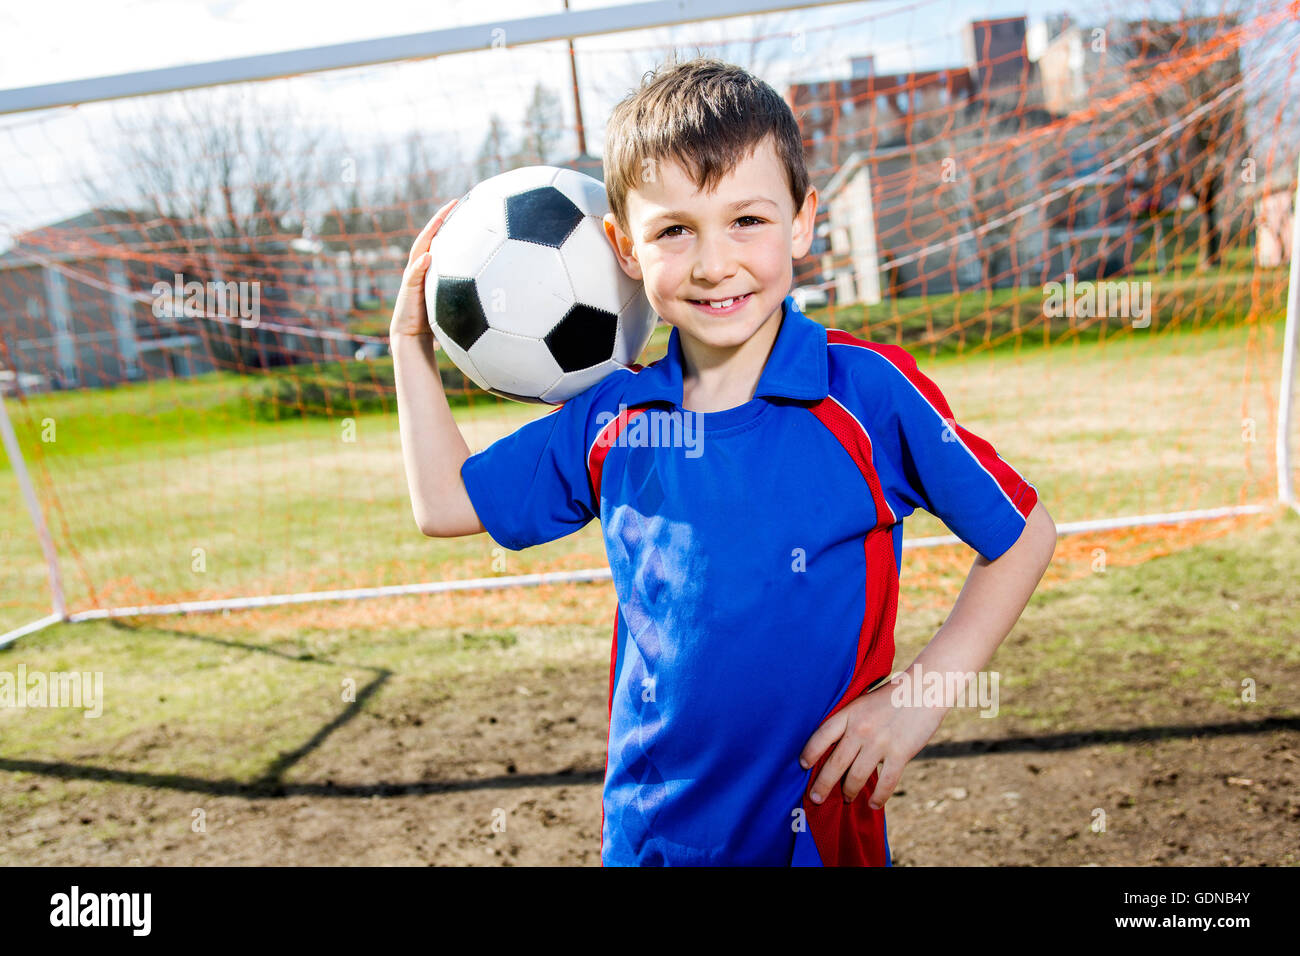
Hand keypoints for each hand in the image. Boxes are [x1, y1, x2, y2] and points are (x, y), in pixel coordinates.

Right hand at [390, 197, 459, 336]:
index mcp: (432, 268)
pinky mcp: (408, 289)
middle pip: (428, 237)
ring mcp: (413, 276)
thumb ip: (469, 294)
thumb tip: (497, 291)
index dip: (450, 224)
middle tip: (453, 203)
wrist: (413, 336)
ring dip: (428, 235)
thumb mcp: (455, 303)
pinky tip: (428, 257)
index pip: (440, 240)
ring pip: (419, 250)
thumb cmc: (436, 321)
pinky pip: (413, 275)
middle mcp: (421, 267)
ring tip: (438, 221)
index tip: (465, 206)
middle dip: (439, 219)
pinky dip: (420, 265)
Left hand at [798, 675, 945, 808]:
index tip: (803, 765)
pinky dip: (878, 797)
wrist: (925, 688)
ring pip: (857, 776)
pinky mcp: (900, 753)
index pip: (822, 736)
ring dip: (849, 791)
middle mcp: (861, 729)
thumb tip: (838, 745)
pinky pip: (885, 782)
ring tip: (846, 798)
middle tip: (815, 797)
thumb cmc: (894, 695)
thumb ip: (851, 720)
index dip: (810, 752)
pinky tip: (873, 804)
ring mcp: (880, 742)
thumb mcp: (865, 701)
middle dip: (822, 784)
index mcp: (850, 713)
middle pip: (835, 763)